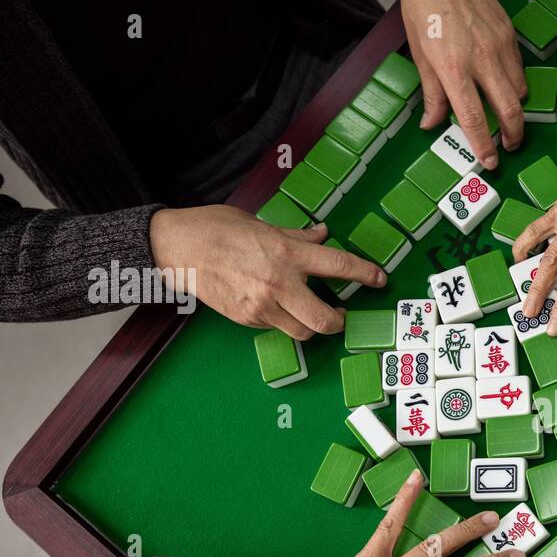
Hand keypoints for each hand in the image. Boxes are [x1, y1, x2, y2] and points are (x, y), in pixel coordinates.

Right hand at [149, 206, 384, 338]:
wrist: (176, 248)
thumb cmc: (217, 228)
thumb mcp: (262, 224)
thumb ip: (296, 237)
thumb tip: (322, 235)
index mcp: (287, 253)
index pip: (339, 266)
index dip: (366, 275)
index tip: (379, 279)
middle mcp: (278, 283)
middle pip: (326, 320)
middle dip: (340, 321)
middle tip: (342, 313)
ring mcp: (261, 306)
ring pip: (303, 331)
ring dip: (313, 326)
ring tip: (311, 313)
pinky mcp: (247, 319)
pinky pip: (277, 327)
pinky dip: (284, 320)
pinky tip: (276, 306)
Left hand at [402, 0, 524, 167]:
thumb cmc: (424, 8)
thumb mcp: (419, 53)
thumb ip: (431, 92)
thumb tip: (432, 122)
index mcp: (453, 69)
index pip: (473, 119)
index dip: (484, 145)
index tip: (490, 161)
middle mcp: (481, 60)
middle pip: (509, 110)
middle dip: (513, 135)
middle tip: (509, 146)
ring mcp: (499, 47)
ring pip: (520, 91)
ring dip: (515, 110)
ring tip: (507, 117)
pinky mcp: (509, 35)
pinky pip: (520, 69)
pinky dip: (516, 85)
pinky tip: (504, 86)